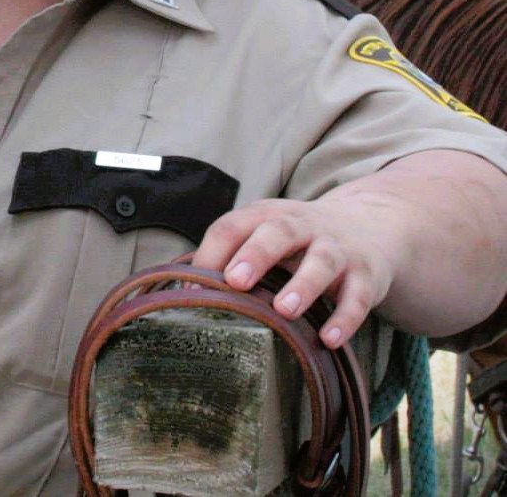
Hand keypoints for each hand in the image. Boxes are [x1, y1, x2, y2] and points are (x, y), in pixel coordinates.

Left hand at [191, 193, 398, 349]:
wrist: (367, 227)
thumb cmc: (297, 242)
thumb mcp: (264, 237)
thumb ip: (232, 258)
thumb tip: (187, 295)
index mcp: (267, 216)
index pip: (233, 225)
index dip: (212, 253)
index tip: (195, 288)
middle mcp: (302, 226)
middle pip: (278, 231)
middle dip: (256, 254)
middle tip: (236, 281)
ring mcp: (337, 248)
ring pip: (322, 260)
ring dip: (303, 284)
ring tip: (284, 310)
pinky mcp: (367, 275)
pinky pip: (358, 295)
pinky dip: (346, 318)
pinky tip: (330, 339)